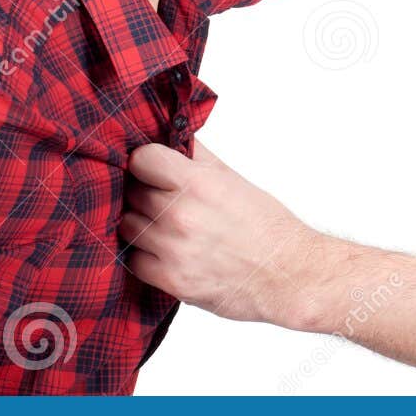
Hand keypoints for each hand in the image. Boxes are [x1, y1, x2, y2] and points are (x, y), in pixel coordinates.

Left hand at [120, 139, 316, 326]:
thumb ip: (196, 156)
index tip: (153, 169)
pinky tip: (166, 252)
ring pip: (127, 225)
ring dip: (142, 225)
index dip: (145, 163)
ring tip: (166, 227)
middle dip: (146, 194)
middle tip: (165, 200)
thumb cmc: (265, 225)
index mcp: (197, 183)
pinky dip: (145, 256)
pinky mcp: (170, 280)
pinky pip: (133, 260)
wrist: (287, 273)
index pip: (141, 159)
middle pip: (132, 193)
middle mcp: (180, 215)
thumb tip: (168, 135)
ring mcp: (172, 249)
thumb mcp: (231, 178)